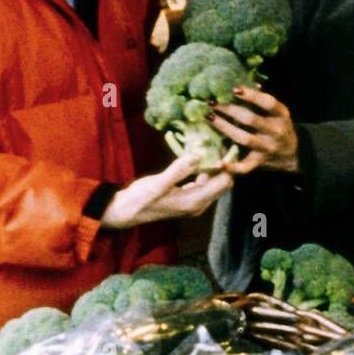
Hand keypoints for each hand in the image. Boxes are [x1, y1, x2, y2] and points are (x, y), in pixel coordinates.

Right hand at [100, 155, 232, 228]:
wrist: (125, 212)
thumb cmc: (140, 199)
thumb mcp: (158, 184)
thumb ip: (179, 170)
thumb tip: (198, 155)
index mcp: (195, 202)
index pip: (224, 182)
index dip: (228, 165)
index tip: (225, 146)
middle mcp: (198, 204)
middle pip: (222, 183)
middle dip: (223, 164)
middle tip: (218, 142)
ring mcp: (192, 202)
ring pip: (212, 182)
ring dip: (213, 166)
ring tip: (208, 145)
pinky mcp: (185, 198)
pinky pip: (201, 182)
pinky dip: (202, 170)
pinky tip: (195, 157)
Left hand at [208, 86, 299, 174]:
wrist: (293, 153)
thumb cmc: (279, 126)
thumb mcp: (277, 111)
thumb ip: (262, 99)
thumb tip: (248, 80)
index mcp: (281, 114)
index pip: (268, 103)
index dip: (251, 96)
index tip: (233, 89)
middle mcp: (276, 131)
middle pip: (251, 119)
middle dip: (230, 110)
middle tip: (212, 103)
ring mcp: (268, 147)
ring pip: (244, 139)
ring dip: (225, 128)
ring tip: (210, 117)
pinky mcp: (260, 162)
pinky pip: (245, 166)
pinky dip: (232, 167)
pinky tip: (218, 162)